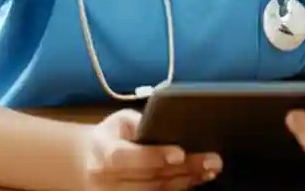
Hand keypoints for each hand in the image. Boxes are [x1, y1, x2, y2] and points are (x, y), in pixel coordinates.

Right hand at [81, 109, 220, 189]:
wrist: (92, 160)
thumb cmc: (113, 136)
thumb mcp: (122, 120)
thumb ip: (143, 124)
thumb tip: (174, 123)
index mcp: (102, 150)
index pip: (124, 157)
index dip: (152, 156)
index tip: (178, 153)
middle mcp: (105, 178)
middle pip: (148, 177)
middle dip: (183, 169)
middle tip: (211, 160)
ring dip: (187, 180)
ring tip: (210, 169)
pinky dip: (180, 188)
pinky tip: (197, 179)